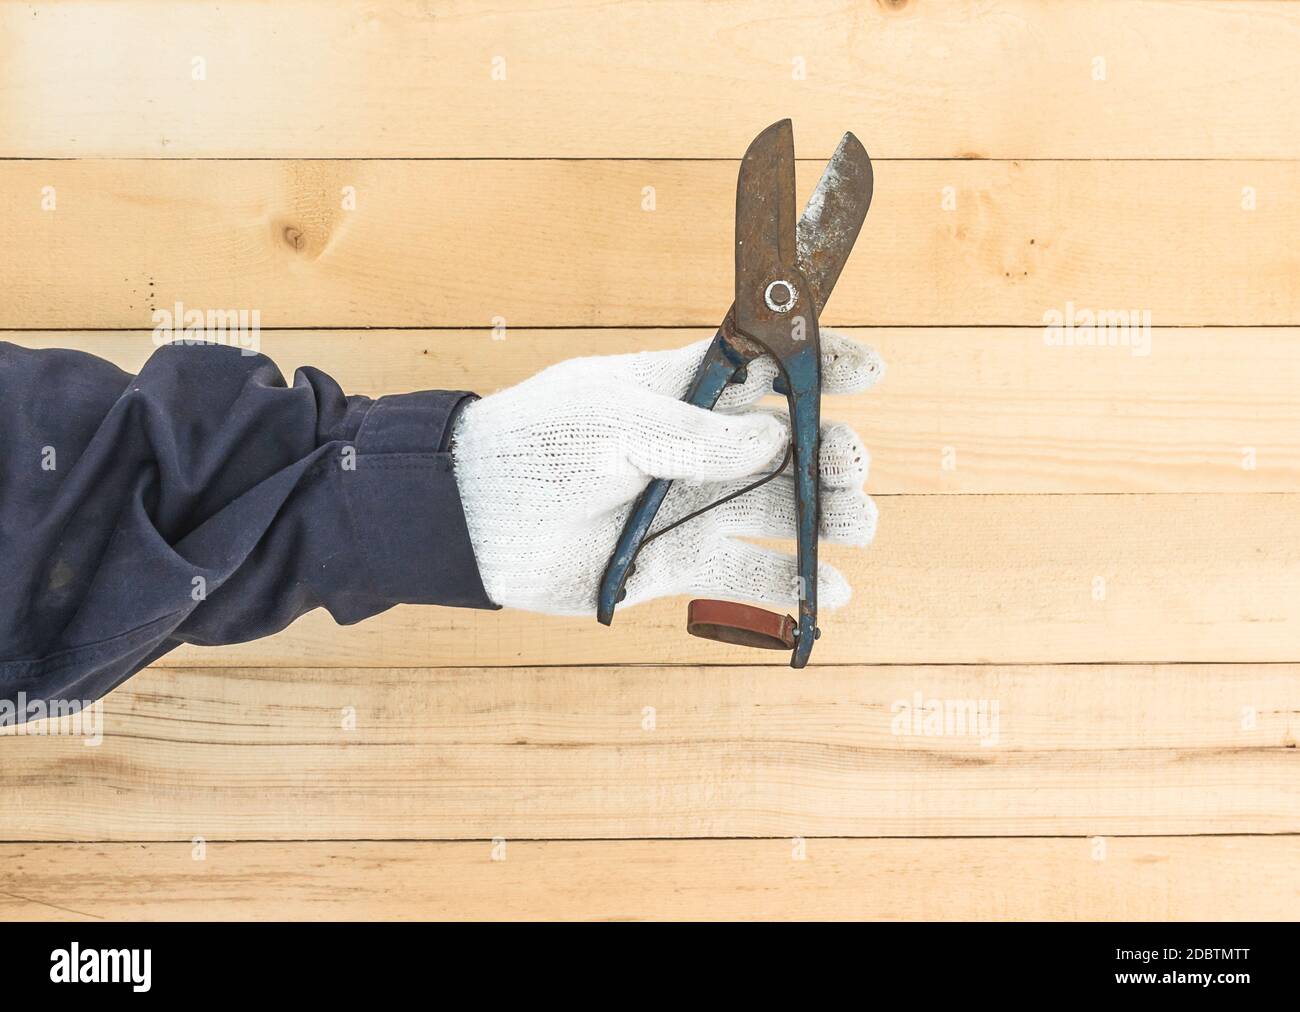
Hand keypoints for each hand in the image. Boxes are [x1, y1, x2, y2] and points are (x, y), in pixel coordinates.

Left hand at [450, 331, 883, 615]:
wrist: (473, 521)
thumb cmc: (534, 445)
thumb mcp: (609, 422)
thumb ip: (692, 435)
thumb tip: (774, 442)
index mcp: (682, 389)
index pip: (767, 365)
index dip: (821, 362)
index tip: (872, 371)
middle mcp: (698, 447)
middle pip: (791, 443)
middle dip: (833, 450)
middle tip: (849, 467)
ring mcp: (693, 505)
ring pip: (781, 508)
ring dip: (828, 516)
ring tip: (859, 526)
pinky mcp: (678, 564)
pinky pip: (747, 573)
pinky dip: (792, 585)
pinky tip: (831, 594)